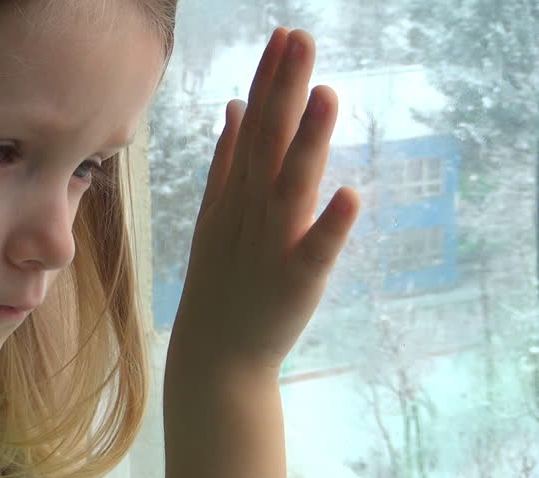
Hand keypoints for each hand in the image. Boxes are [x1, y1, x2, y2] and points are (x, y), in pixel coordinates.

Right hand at [165, 28, 360, 373]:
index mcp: (235, 195)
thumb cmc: (221, 282)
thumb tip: (235, 107)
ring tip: (325, 94)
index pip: (253, 128)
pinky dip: (331, 226)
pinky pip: (315, 252)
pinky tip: (351, 194)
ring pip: (290, 187)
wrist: (214, 353)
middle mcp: (251, 212)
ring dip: (307, 143)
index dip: (269, 82)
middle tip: (299, 38)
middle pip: (268, 145)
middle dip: (283, 90)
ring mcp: (272, 246)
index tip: (283, 36)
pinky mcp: (295, 283)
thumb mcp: (216, 215)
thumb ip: (226, 161)